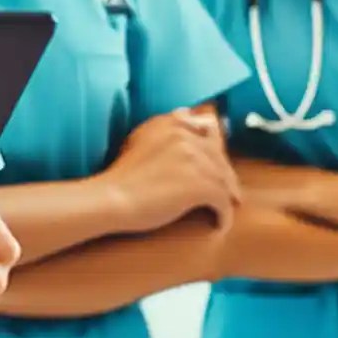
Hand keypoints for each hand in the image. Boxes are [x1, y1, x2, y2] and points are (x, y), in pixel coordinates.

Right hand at [101, 105, 239, 233]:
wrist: (110, 198)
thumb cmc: (121, 176)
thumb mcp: (139, 139)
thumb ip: (164, 127)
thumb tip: (185, 112)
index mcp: (169, 123)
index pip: (207, 129)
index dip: (213, 148)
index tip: (213, 163)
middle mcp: (185, 136)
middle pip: (219, 156)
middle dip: (224, 175)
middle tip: (226, 193)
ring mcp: (195, 160)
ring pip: (224, 179)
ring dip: (226, 196)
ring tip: (223, 210)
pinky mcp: (201, 186)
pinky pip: (224, 202)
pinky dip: (224, 216)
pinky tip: (219, 225)